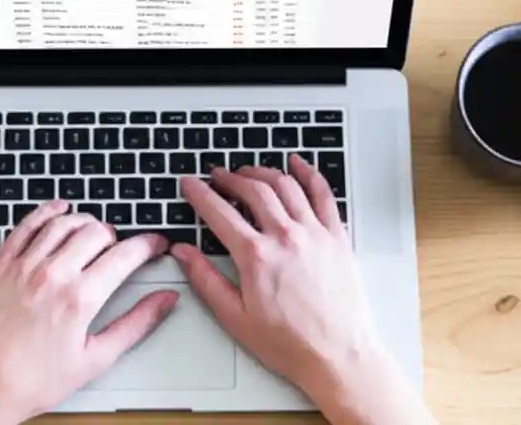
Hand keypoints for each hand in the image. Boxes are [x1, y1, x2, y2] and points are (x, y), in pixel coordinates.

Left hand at [0, 201, 176, 424]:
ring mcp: (23, 266)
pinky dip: (46, 213)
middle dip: (116, 236)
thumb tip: (164, 302)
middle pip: (96, 232)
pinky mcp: (1, 265)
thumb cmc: (31, 381)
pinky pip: (26, 225)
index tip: (156, 244)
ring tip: (94, 232)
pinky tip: (57, 211)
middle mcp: (51, 275)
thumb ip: (135, 325)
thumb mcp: (94, 360)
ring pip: (63, 222)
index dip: (148, 245)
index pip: (125, 255)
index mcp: (79, 299)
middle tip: (121, 248)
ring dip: (85, 222)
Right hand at [171, 155, 433, 424]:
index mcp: (256, 257)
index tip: (190, 184)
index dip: (200, 193)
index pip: (219, 212)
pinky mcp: (337, 238)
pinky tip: (298, 164)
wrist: (338, 357)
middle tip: (217, 176)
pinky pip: (323, 195)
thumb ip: (205, 279)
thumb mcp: (235, 317)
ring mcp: (314, 234)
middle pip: (253, 190)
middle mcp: (285, 237)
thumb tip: (183, 252)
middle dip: (230, 178)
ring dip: (262, 173)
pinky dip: (309, 174)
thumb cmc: (290, 344)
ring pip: (285, 186)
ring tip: (248, 172)